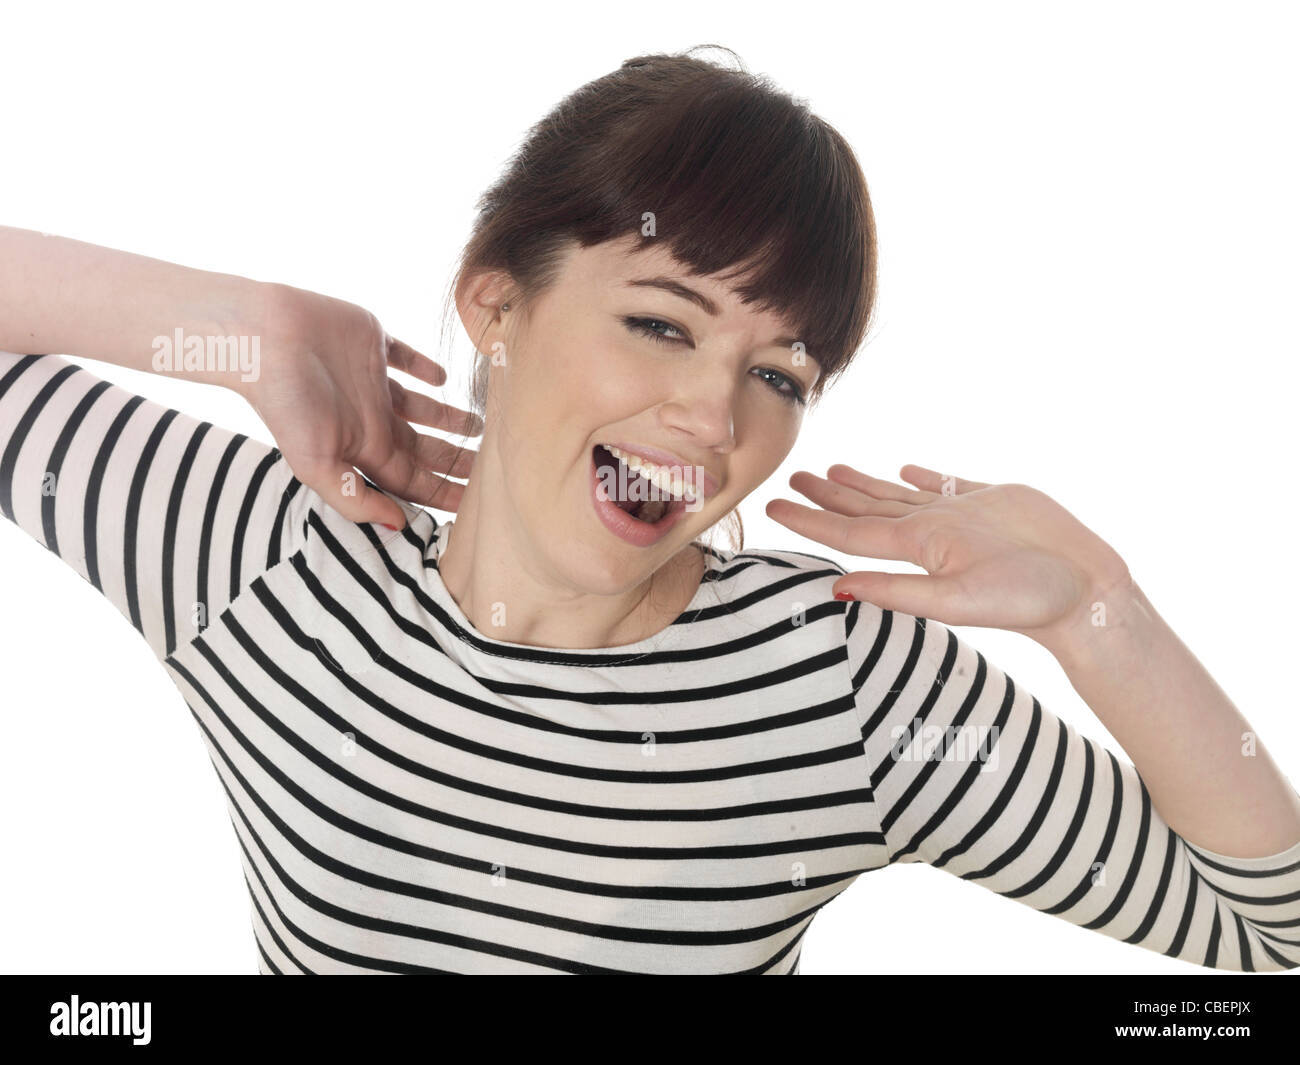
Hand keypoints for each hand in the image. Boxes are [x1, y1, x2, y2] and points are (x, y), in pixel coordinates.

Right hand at [241, 283, 481, 528]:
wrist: (260, 337)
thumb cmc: (284, 403)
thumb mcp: (316, 464)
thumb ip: (355, 498)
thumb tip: (397, 527)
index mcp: (362, 447)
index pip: (413, 479)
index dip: (444, 492)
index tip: (479, 505)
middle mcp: (371, 417)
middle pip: (424, 447)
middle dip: (456, 460)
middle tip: (495, 468)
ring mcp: (372, 381)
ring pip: (423, 406)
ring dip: (451, 417)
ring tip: (482, 426)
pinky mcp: (371, 342)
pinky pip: (407, 359)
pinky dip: (427, 368)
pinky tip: (446, 378)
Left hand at [766, 463, 1132, 646]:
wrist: (1087, 591)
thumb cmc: (1028, 599)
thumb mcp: (956, 599)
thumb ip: (898, 591)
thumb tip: (835, 588)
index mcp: (916, 547)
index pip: (848, 530)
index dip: (808, 518)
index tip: (771, 506)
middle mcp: (930, 528)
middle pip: (865, 507)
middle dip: (826, 494)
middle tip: (792, 477)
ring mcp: (959, 514)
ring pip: (898, 492)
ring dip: (863, 482)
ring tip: (832, 469)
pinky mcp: (991, 500)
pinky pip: (947, 482)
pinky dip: (922, 474)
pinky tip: (907, 467)